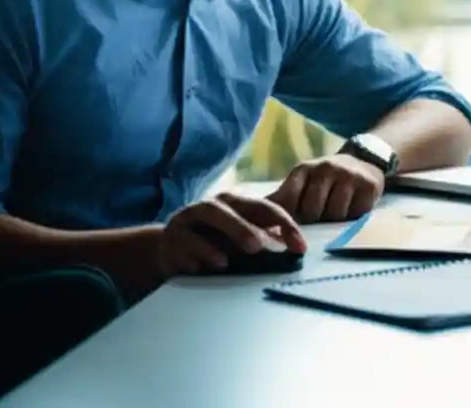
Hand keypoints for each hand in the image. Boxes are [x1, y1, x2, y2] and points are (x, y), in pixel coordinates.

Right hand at [155, 192, 308, 276]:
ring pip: (208, 215)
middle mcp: (213, 206)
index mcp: (235, 204)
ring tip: (228, 260)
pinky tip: (206, 267)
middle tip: (260, 246)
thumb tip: (296, 248)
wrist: (169, 249)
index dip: (285, 225)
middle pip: (232, 207)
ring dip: (221, 234)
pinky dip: (196, 253)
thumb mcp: (240, 240)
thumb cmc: (213, 243)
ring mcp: (189, 219)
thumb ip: (265, 239)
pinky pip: (184, 241)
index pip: (265, 208)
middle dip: (246, 226)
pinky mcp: (171, 237)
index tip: (301, 247)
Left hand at [270, 154, 383, 222]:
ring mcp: (348, 175)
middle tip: (321, 215)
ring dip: (336, 219)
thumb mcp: (304, 181)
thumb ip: (284, 197)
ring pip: (335, 214)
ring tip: (338, 210)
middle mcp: (325, 168)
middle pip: (312, 211)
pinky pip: (356, 214)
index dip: (289, 217)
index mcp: (304, 169)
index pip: (288, 199)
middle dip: (316, 219)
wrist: (363, 160)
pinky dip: (354, 216)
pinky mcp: (368, 185)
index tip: (292, 224)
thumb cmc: (327, 179)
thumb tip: (256, 214)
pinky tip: (354, 207)